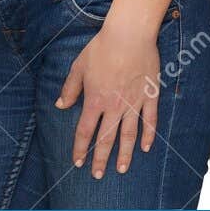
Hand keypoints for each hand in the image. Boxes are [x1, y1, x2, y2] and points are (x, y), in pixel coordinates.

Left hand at [55, 16, 161, 179]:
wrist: (128, 35)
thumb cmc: (101, 48)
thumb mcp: (78, 66)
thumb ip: (70, 88)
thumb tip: (60, 105)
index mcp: (95, 100)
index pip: (85, 131)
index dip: (81, 148)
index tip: (78, 162)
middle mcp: (114, 106)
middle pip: (106, 139)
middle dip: (100, 159)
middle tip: (97, 175)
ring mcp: (133, 103)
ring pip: (129, 135)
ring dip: (124, 154)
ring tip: (121, 169)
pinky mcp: (149, 96)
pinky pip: (150, 121)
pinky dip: (148, 136)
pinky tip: (146, 148)